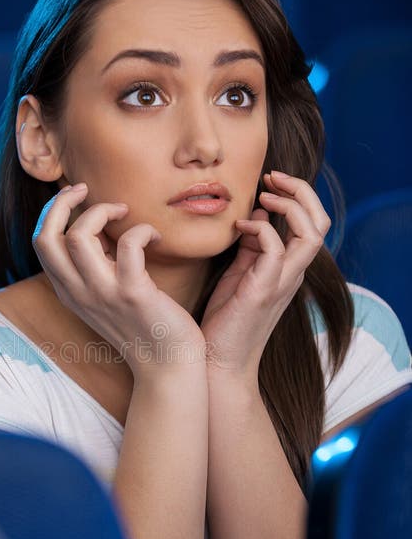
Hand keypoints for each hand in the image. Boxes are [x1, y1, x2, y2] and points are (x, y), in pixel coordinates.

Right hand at [32, 183, 205, 375]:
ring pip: (79, 236)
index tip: (77, 198)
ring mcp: (103, 294)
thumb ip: (96, 266)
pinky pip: (129, 244)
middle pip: (46, 236)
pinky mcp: (133, 294)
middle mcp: (78, 293)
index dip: (53, 212)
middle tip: (88, 190)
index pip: (41, 243)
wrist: (166, 365)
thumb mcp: (106, 296)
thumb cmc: (142, 325)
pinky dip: (143, 229)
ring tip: (125, 212)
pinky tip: (155, 236)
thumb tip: (97, 229)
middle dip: (63, 201)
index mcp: (69, 291)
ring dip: (103, 210)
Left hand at [200, 170, 330, 375]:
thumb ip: (251, 246)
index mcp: (290, 268)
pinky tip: (239, 229)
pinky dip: (261, 229)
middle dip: (302, 191)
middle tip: (272, 177)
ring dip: (290, 205)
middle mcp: (293, 274)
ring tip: (264, 195)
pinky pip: (277, 249)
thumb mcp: (240, 274)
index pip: (313, 223)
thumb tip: (258, 212)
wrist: (217, 361)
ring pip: (312, 233)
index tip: (269, 183)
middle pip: (322, 222)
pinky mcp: (264, 290)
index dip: (298, 196)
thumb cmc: (226, 321)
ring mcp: (282, 282)